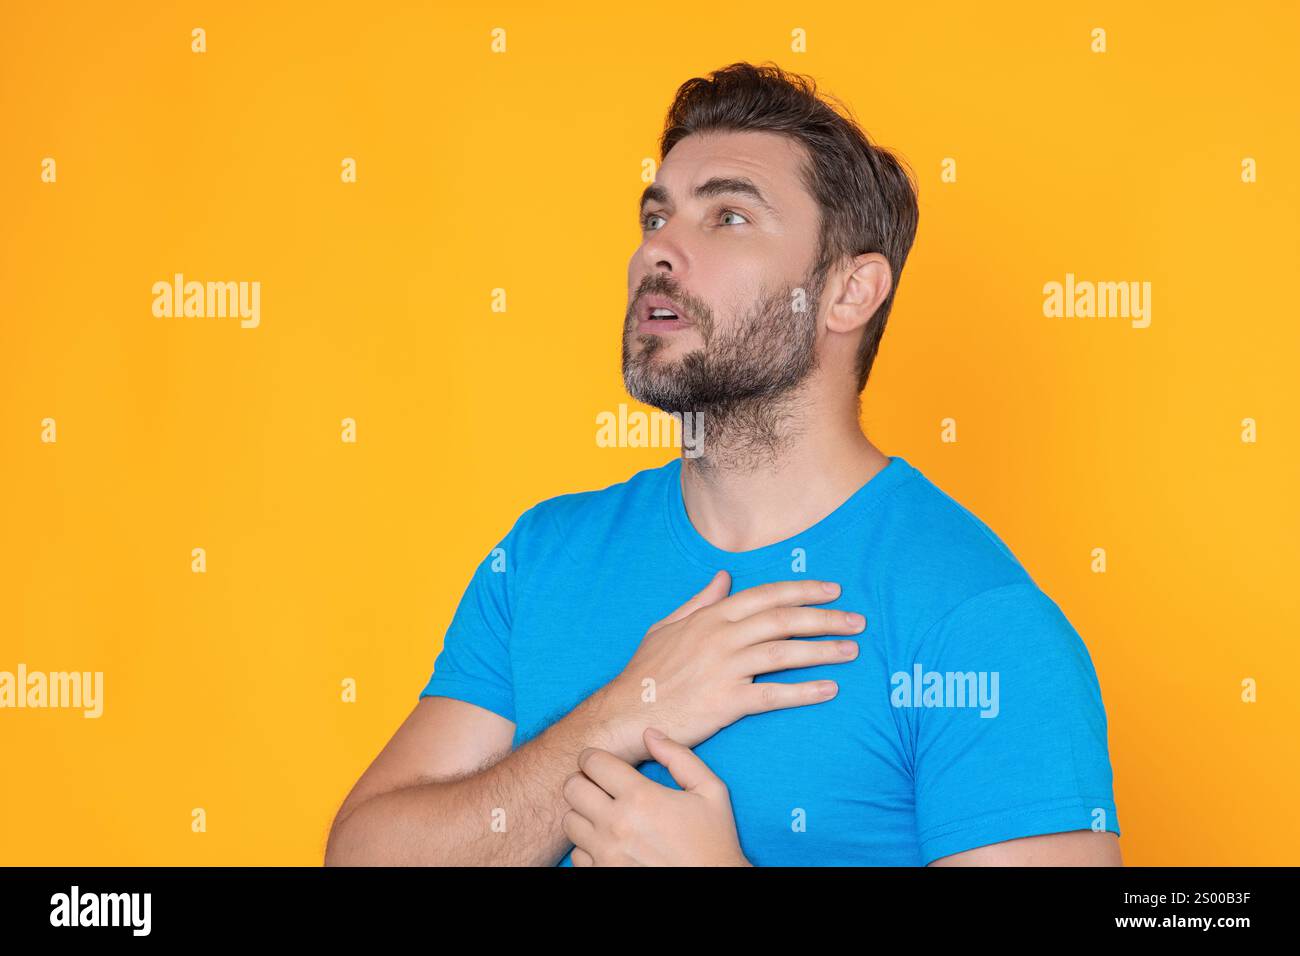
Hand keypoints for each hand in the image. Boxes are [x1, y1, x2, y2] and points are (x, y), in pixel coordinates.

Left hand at [562, 727, 751, 865]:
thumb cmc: (714, 841)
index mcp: (641, 797)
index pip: (592, 762)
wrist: (715, 884)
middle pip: (572, 788)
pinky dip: (587, 846)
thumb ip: (679, 757)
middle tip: (600, 786)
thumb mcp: (710, 791)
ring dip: (583, 813)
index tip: (603, 763)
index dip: (594, 757)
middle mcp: (617, 825)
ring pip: (570, 821)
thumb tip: (649, 734)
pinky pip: (576, 854)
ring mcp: (606, 855)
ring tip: (605, 814)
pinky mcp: (603, 876)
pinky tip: (609, 842)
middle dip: (584, 781)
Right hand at [598, 570, 865, 762]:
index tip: (832, 590)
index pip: (766, 596)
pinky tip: (828, 689)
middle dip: (824, 617)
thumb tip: (725, 577)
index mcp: (710, 617)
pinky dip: (804, 691)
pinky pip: (773, 695)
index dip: (802, 590)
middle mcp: (720, 637)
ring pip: (783, 653)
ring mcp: (723, 669)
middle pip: (783, 620)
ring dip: (823, 650)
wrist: (624, 713)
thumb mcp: (666, 626)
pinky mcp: (726, 702)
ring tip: (852, 650)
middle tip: (857, 620)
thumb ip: (700, 601)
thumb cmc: (645, 672)